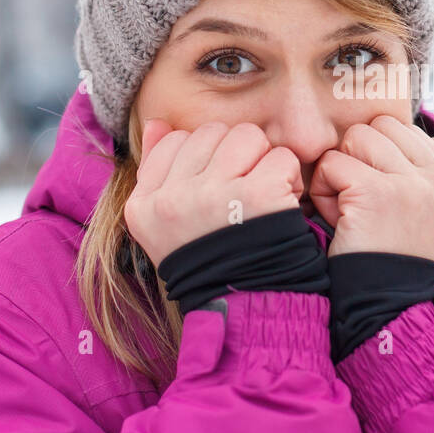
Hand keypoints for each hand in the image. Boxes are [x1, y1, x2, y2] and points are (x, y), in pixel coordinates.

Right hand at [124, 120, 302, 264]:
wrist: (249, 310)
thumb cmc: (211, 263)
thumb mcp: (166, 227)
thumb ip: (156, 171)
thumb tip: (157, 123)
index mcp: (144, 206)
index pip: (174, 141)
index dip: (205, 157)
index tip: (217, 188)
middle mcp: (173, 199)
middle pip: (213, 133)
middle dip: (236, 156)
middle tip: (244, 194)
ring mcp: (213, 196)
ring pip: (248, 136)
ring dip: (264, 160)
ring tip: (263, 195)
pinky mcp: (257, 196)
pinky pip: (281, 157)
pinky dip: (289, 178)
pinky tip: (283, 204)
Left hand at [309, 114, 433, 271]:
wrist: (385, 313)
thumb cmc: (395, 267)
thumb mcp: (428, 220)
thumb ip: (425, 177)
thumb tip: (420, 139)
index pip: (409, 132)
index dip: (380, 159)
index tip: (380, 200)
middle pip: (382, 127)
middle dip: (360, 158)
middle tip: (360, 203)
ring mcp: (414, 185)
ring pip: (356, 138)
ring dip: (340, 171)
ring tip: (349, 211)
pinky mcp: (378, 192)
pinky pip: (332, 164)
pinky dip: (323, 191)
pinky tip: (338, 221)